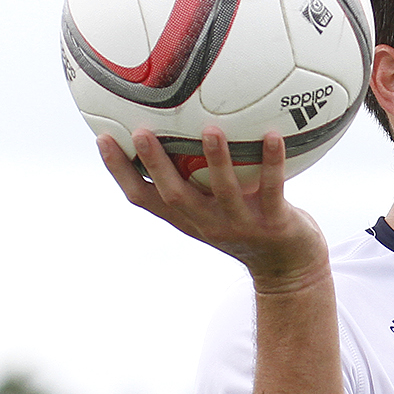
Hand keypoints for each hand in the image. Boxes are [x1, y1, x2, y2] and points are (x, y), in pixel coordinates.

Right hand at [98, 127, 327, 289]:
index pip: (143, 197)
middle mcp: (208, 223)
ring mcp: (241, 225)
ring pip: (223, 192)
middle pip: (174, 196)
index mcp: (188, 218)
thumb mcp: (217, 206)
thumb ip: (198, 176)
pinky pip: (273, 188)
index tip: (103, 137)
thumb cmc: (250, 226)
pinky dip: (272, 162)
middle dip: (156, 165)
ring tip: (211, 130)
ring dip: (216, 161)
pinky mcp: (274, 224)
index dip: (120, 171)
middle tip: (141, 132)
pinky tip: (273, 135)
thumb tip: (186, 123)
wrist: (290, 269)